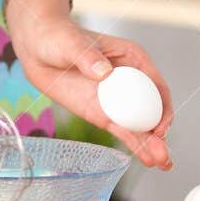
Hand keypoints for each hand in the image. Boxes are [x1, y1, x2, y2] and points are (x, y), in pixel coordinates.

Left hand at [11, 13, 172, 168]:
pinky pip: (121, 129)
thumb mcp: (72, 43)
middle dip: (160, 132)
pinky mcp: (101, 113)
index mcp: (131, 59)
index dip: (162, 106)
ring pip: (139, 124)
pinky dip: (133, 143)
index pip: (156, 85)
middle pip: (151, 109)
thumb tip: (104, 73)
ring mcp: (116, 99)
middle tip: (163, 153)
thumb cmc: (58, 37)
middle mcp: (129, 81)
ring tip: (161, 163)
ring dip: (151, 144)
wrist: (37, 49)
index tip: (160, 125)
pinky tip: (146, 157)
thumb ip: (88, 57)